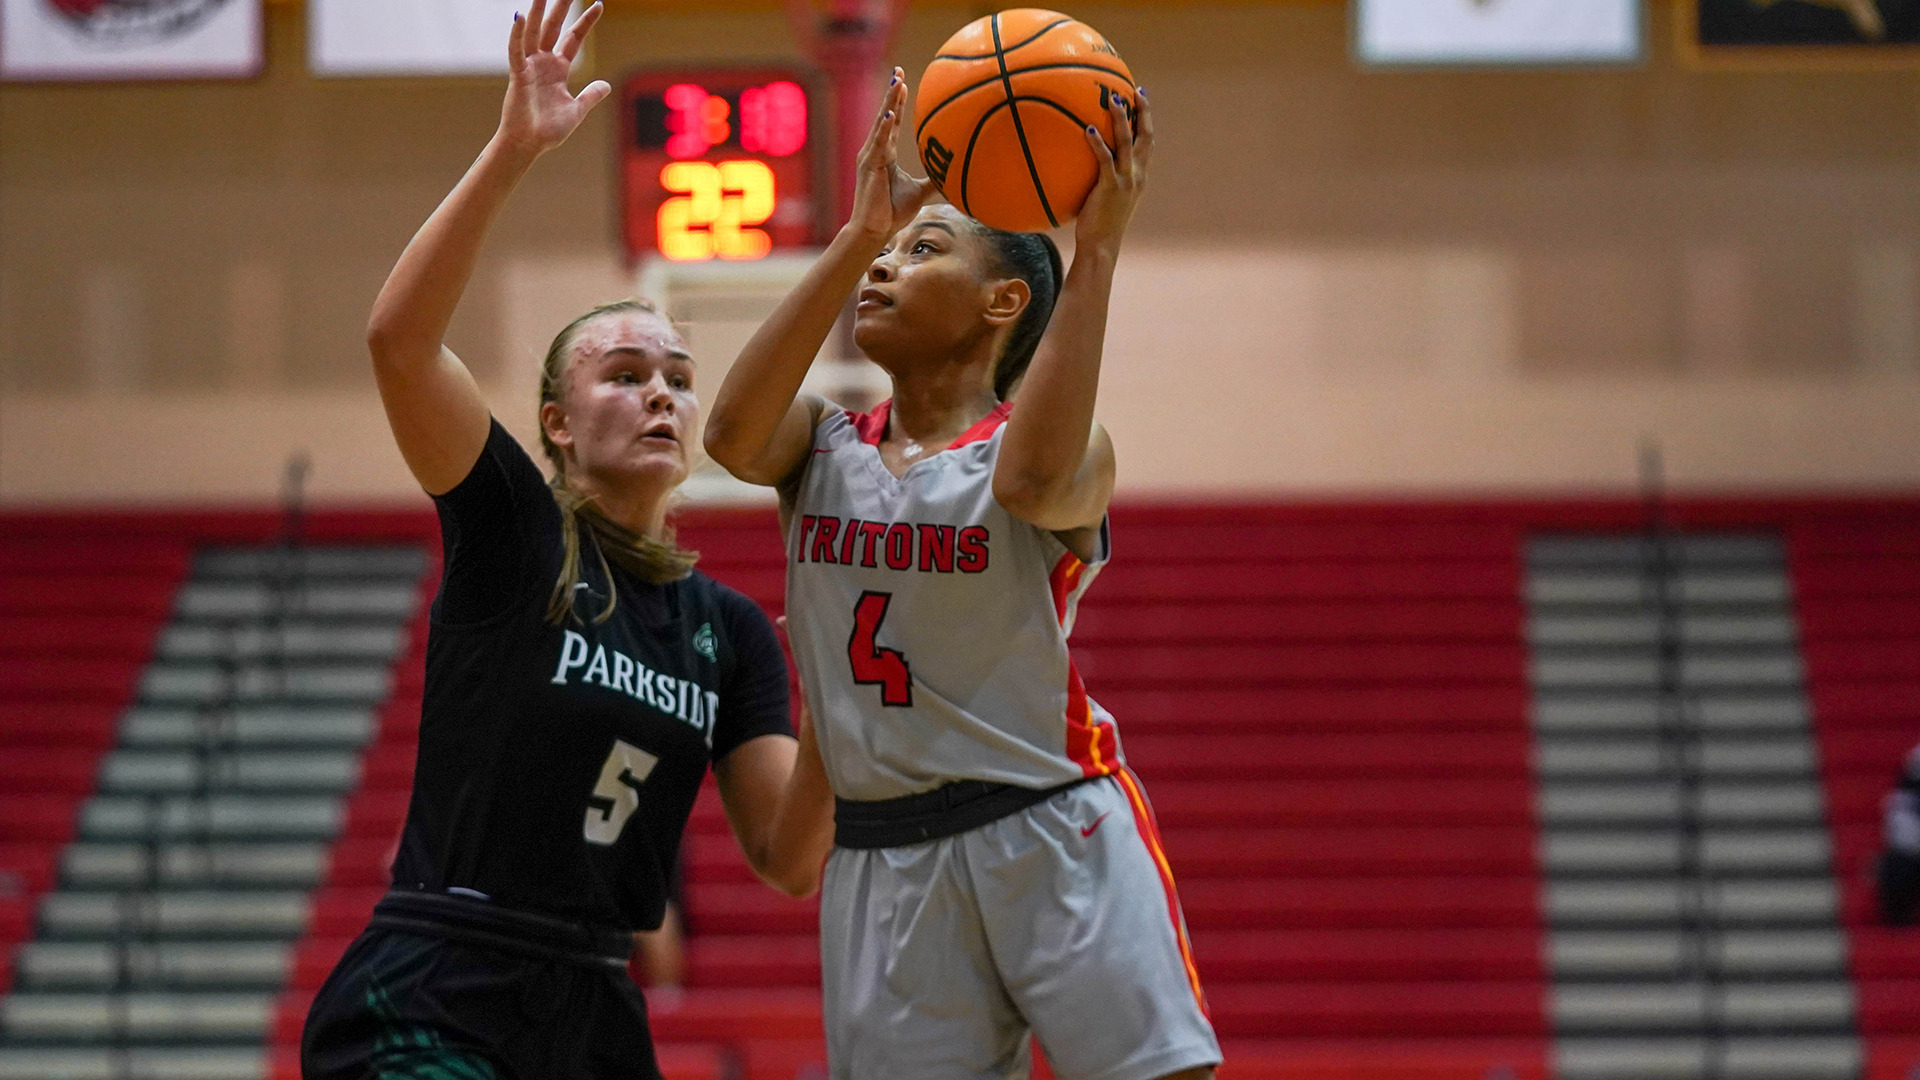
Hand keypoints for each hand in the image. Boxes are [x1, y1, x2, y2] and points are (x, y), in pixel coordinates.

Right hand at [499, 0, 610, 157]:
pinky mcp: (517, 74)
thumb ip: (590, 95)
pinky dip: (517, 34)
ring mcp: (530, 66)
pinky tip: (520, 16)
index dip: (585, 22)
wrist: (529, 145)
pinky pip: (516, 51)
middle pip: (554, 28)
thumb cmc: (548, 130)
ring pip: (534, 32)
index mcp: (558, 69)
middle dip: (561, 7)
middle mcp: (543, 63)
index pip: (573, 38)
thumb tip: (606, 85)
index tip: (598, 4)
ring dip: (537, 12)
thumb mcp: (577, 110)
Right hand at [847, 69, 937, 243]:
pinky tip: (890, 115)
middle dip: (893, 93)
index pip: (893, 122)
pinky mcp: (869, 167)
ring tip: (897, 83)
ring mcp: (870, 157)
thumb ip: (934, 180)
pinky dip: (884, 129)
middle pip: (886, 115)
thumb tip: (954, 174)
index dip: (898, 102)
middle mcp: (875, 150)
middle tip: (899, 70)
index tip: (904, 81)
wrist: (874, 231)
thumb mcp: (919, 192)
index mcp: (886, 154)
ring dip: (890, 103)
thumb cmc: (892, 212)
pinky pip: (878, 144)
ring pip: (881, 124)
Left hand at [1075, 87, 1151, 251]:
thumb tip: (1090, 162)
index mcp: (1140, 177)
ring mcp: (1126, 181)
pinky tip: (1089, 130)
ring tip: (1113, 100)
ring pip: (1127, 143)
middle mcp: (1137, 175)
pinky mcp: (1110, 187)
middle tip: (1136, 91)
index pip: (1148, 143)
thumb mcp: (1110, 197)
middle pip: (1145, 137)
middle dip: (1143, 112)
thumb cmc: (1101, 223)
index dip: (1147, 120)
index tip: (1142, 99)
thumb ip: (1107, 178)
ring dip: (1121, 120)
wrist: (1102, 245)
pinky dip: (1098, 144)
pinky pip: (1105, 160)